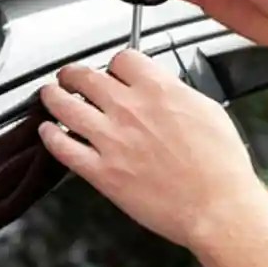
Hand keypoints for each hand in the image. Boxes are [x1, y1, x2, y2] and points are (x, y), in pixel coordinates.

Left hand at [37, 50, 267, 249]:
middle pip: (86, 77)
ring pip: (66, 107)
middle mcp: (129, 109)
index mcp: (158, 90)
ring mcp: (111, 140)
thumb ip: (177, 94)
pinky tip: (47, 132)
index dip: (115, 64)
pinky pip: (64, 149)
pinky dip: (50, 137)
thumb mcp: (207, 110)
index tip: (114, 70)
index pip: (122, 59)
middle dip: (73, 74)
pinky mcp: (102, 172)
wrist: (217, 206)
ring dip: (53, 97)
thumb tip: (164, 89)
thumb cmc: (220, 165)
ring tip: (48, 94)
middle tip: (69, 76)